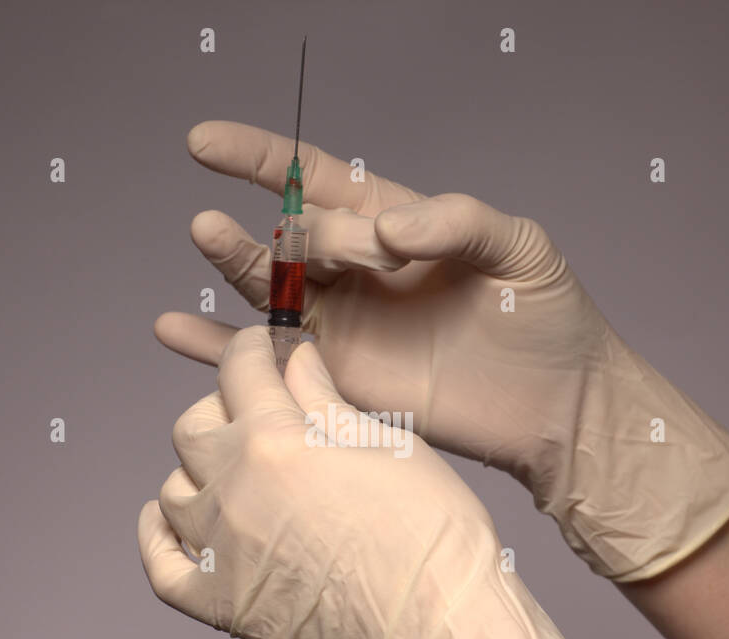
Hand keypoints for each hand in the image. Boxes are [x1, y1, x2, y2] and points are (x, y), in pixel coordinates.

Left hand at [138, 327, 606, 638]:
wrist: (439, 630)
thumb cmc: (432, 539)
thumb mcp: (390, 446)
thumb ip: (326, 400)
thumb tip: (293, 362)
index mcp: (277, 440)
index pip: (239, 369)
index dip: (253, 350)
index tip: (264, 351)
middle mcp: (234, 488)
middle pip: (192, 426)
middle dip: (224, 407)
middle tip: (261, 414)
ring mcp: (220, 550)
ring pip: (174, 489)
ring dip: (200, 472)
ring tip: (239, 475)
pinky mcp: (219, 604)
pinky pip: (162, 563)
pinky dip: (160, 536)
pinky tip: (173, 520)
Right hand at [156, 121, 728, 580]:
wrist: (556, 405)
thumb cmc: (548, 317)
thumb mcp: (521, 246)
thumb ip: (457, 221)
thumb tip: (387, 227)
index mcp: (395, 225)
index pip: (315, 179)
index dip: (262, 158)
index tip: (208, 142)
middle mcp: (359, 273)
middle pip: (289, 232)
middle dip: (292, 226)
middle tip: (337, 251)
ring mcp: (344, 326)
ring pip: (267, 288)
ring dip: (232, 261)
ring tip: (205, 231)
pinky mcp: (339, 379)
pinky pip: (267, 358)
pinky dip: (216, 348)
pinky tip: (172, 329)